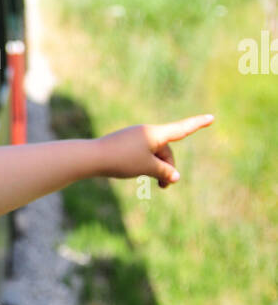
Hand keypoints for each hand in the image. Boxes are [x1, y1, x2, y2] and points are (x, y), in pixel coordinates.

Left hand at [97, 114, 214, 187]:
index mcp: (155, 133)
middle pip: (166, 151)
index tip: (212, 117)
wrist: (92, 157)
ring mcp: (136, 137)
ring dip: (158, 169)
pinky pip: (144, 154)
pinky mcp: (127, 144)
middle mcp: (147, 132)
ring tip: (157, 185)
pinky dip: (147, 165)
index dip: (198, 124)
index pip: (182, 129)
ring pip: (155, 154)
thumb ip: (164, 172)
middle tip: (164, 186)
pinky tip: (141, 175)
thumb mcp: (147, 168)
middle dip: (168, 167)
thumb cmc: (121, 160)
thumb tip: (175, 176)